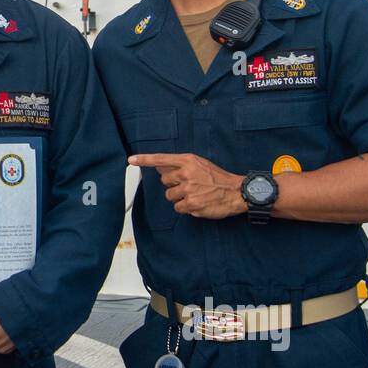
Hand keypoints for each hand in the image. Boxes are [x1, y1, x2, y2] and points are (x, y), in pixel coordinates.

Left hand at [129, 152, 245, 219]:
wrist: (236, 192)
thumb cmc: (218, 178)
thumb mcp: (200, 164)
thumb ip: (180, 165)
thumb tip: (160, 167)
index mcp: (188, 161)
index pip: (161, 159)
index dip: (144, 160)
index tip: (131, 160)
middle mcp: (186, 174)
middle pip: (164, 181)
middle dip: (174, 184)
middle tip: (189, 185)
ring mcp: (188, 190)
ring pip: (170, 196)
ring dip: (179, 197)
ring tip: (195, 194)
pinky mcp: (191, 204)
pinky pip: (178, 208)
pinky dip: (186, 208)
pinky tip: (197, 203)